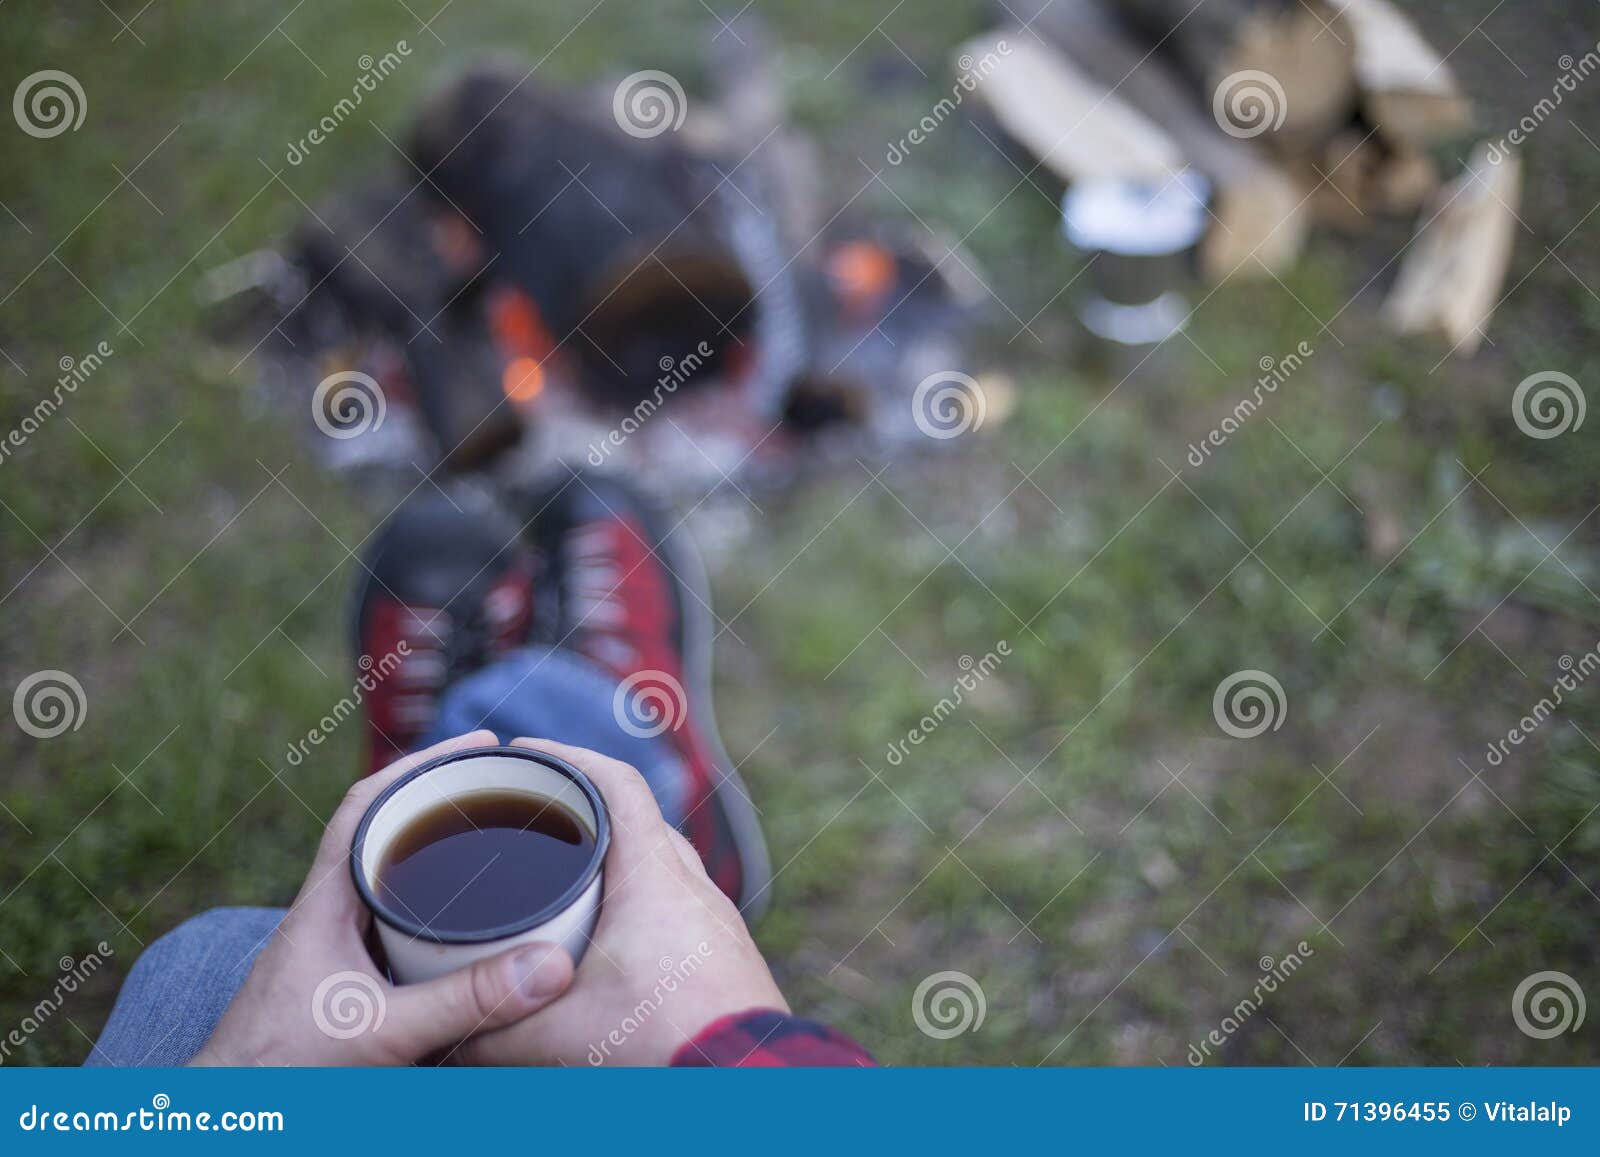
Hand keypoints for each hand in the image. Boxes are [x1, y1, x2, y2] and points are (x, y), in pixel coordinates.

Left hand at [192, 732, 575, 1065]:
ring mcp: (332, 951)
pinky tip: (470, 922)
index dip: (422, 765)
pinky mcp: (343, 983)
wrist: (228, 1122)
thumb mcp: (383, 1034)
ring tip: (499, 840)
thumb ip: (465, 1002)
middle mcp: (325, 917)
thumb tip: (551, 966)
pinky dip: (435, 906)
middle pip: (383, 832)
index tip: (481, 746)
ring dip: (438, 854)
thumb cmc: (281, 1077)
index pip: (366, 805)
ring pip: (389, 879)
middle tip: (506, 786)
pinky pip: (395, 923)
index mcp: (323, 903)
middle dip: (443, 802)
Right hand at [456, 738, 786, 1065]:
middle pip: (635, 819)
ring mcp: (715, 918)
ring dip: (614, 858)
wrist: (748, 1089)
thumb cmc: (663, 1050)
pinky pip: (677, 901)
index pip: (615, 783)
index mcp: (655, 876)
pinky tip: (611, 930)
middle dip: (581, 811)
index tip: (523, 751)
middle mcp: (693, 884)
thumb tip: (437, 1023)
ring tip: (563, 874)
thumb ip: (486, 1027)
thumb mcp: (553, 1039)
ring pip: (659, 863)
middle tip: (528, 820)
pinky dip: (639, 898)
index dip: (567, 755)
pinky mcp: (725, 952)